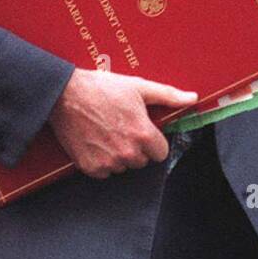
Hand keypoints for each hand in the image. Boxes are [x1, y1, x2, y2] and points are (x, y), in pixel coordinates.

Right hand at [47, 69, 197, 177]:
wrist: (65, 95)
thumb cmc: (103, 88)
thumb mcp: (139, 87)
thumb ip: (169, 96)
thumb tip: (192, 98)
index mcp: (143, 134)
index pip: (161, 153)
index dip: (154, 141)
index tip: (143, 130)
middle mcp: (127, 152)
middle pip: (142, 160)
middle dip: (137, 147)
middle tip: (122, 127)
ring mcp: (108, 162)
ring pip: (123, 167)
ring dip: (119, 155)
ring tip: (107, 132)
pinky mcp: (90, 168)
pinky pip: (105, 172)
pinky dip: (102, 160)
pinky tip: (96, 141)